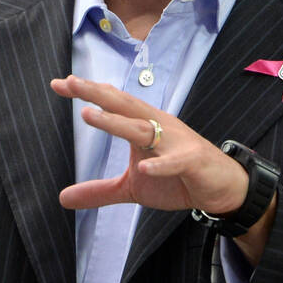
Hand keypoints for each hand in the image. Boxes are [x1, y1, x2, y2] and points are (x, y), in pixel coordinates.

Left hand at [50, 75, 248, 215]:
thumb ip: (98, 190)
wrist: (223, 188)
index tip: (58, 83)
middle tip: (70, 83)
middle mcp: (157, 126)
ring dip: (116, 122)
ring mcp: (176, 142)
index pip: (112, 103)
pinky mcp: (192, 161)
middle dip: (96, 93)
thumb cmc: (178, 178)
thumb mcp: (131, 187)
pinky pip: (174, 161)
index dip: (88, 92)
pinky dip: (161, 163)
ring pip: (143, 128)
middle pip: (123, 105)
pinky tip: (145, 167)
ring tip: (89, 115)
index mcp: (143, 124)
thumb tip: (62, 199)